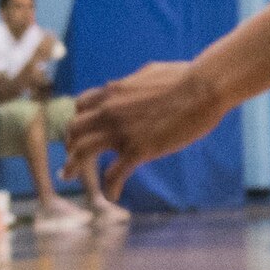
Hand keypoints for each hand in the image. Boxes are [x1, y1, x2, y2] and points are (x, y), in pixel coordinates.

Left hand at [67, 59, 226, 195]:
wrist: (202, 88)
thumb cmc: (185, 76)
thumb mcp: (150, 72)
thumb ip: (133, 82)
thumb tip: (131, 83)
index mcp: (113, 91)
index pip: (81, 106)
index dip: (78, 120)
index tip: (79, 131)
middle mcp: (109, 110)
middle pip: (74, 129)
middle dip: (70, 143)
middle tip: (71, 155)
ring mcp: (121, 131)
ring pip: (82, 151)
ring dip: (72, 165)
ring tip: (67, 175)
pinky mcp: (137, 150)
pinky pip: (113, 175)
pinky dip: (109, 188)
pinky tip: (111, 196)